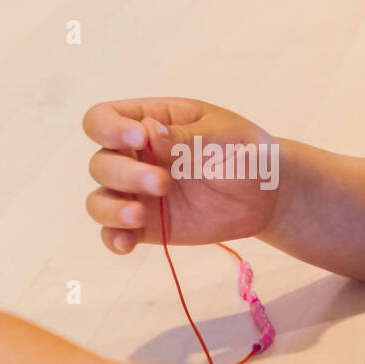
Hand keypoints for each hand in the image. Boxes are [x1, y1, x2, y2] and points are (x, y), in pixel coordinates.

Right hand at [82, 98, 280, 252]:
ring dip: (111, 209)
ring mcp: (137, 193)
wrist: (266, 196)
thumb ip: (185, 136)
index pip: (102, 119)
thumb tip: (148, 130)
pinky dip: (113, 238)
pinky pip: (113, 233)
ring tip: (140, 216)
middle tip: (163, 182)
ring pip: (99, 200)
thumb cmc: (244, 153)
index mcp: (148, 122)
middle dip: (124, 174)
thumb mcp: (223, 136)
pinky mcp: (145, 226)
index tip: (139, 140)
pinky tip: (128, 243)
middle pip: (100, 163)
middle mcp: (134, 157)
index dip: (109, 129)